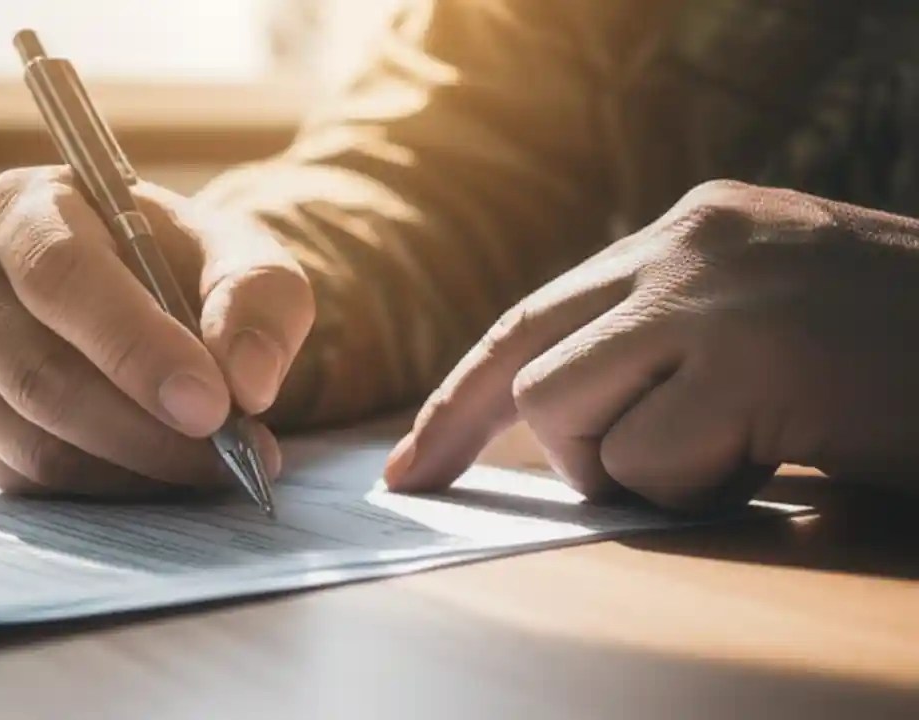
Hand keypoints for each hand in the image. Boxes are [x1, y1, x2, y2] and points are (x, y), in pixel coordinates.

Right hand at [0, 167, 313, 495]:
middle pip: (42, 376)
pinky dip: (105, 488)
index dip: (135, 347)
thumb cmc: (177, 261)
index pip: (61, 278)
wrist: (136, 286)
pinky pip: (27, 478)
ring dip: (136, 468)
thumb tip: (248, 382)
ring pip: (35, 441)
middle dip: (148, 430)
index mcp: (25, 209)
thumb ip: (256, 298)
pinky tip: (162, 472)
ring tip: (215, 465)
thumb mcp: (235, 252)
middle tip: (235, 453)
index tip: (211, 404)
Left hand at [385, 180, 918, 511]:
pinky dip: (694, 487)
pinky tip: (781, 457)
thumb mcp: (771, 323)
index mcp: (696, 228)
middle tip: (478, 482)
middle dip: (493, 435)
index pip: (536, 311)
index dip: (461, 391)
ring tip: (739, 455)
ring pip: (563, 409)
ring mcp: (720, 292)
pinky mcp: (754, 355)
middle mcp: (694, 241)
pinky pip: (643, 457)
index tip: (413, 457)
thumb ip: (670, 346)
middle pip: (525, 354)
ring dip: (634, 468)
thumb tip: (557, 413)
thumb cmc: (905, 360)